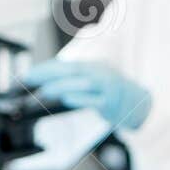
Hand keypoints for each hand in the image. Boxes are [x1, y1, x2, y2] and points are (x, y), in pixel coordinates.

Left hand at [23, 60, 151, 131]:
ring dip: (61, 86)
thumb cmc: (114, 92)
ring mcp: (106, 88)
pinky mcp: (111, 104)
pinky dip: (80, 98)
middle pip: (71, 71)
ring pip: (81, 84)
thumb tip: (50, 81)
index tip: (29, 73)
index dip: (46, 67)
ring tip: (44, 89)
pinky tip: (67, 99)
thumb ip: (76, 79)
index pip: (66, 64)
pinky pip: (94, 101)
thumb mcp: (96, 79)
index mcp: (94, 66)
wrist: (140, 104)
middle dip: (48, 74)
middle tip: (29, 77)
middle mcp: (100, 74)